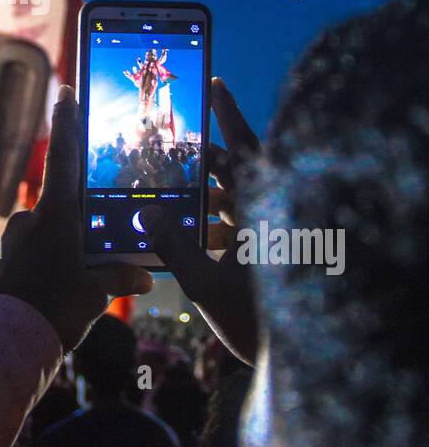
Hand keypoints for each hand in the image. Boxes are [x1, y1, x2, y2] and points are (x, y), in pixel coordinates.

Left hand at [0, 85, 152, 351]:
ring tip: (75, 289)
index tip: (65, 90)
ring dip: (63, 254)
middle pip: (64, 209)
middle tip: (93, 254)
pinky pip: (30, 257)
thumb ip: (119, 279)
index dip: (66, 123)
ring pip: (47, 237)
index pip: (64, 157)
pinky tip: (54, 297)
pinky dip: (45, 269)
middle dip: (81, 227)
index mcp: (56, 216)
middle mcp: (30, 220)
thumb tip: (146, 278)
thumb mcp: (94, 295)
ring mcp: (11, 240)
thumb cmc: (52, 312)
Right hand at [143, 77, 259, 363]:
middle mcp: (275, 214)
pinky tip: (196, 237)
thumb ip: (174, 245)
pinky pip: (246, 226)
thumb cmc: (257, 322)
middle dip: (202, 165)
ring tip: (172, 201)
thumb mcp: (205, 284)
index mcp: (266, 209)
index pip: (244, 148)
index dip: (227, 114)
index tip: (214, 83)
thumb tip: (148, 213)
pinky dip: (221, 226)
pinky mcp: (278, 255)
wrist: (299, 363)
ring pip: (239, 201)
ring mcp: (279, 233)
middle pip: (237, 174)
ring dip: (207, 201)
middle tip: (169, 156)